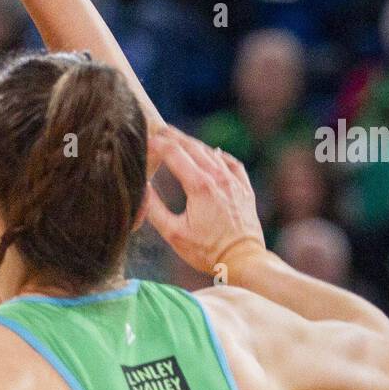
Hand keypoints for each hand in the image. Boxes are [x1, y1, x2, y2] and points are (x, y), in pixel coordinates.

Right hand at [144, 125, 265, 277]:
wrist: (243, 259)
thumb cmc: (206, 251)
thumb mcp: (174, 234)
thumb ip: (155, 210)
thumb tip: (143, 189)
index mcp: (199, 186)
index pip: (174, 154)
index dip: (157, 143)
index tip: (145, 139)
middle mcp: (218, 178)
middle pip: (192, 147)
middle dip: (174, 136)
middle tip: (159, 129)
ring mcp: (234, 182)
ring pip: (211, 153)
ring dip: (193, 144)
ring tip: (180, 139)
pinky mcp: (244, 190)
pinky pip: (232, 163)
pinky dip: (220, 155)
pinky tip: (215, 153)